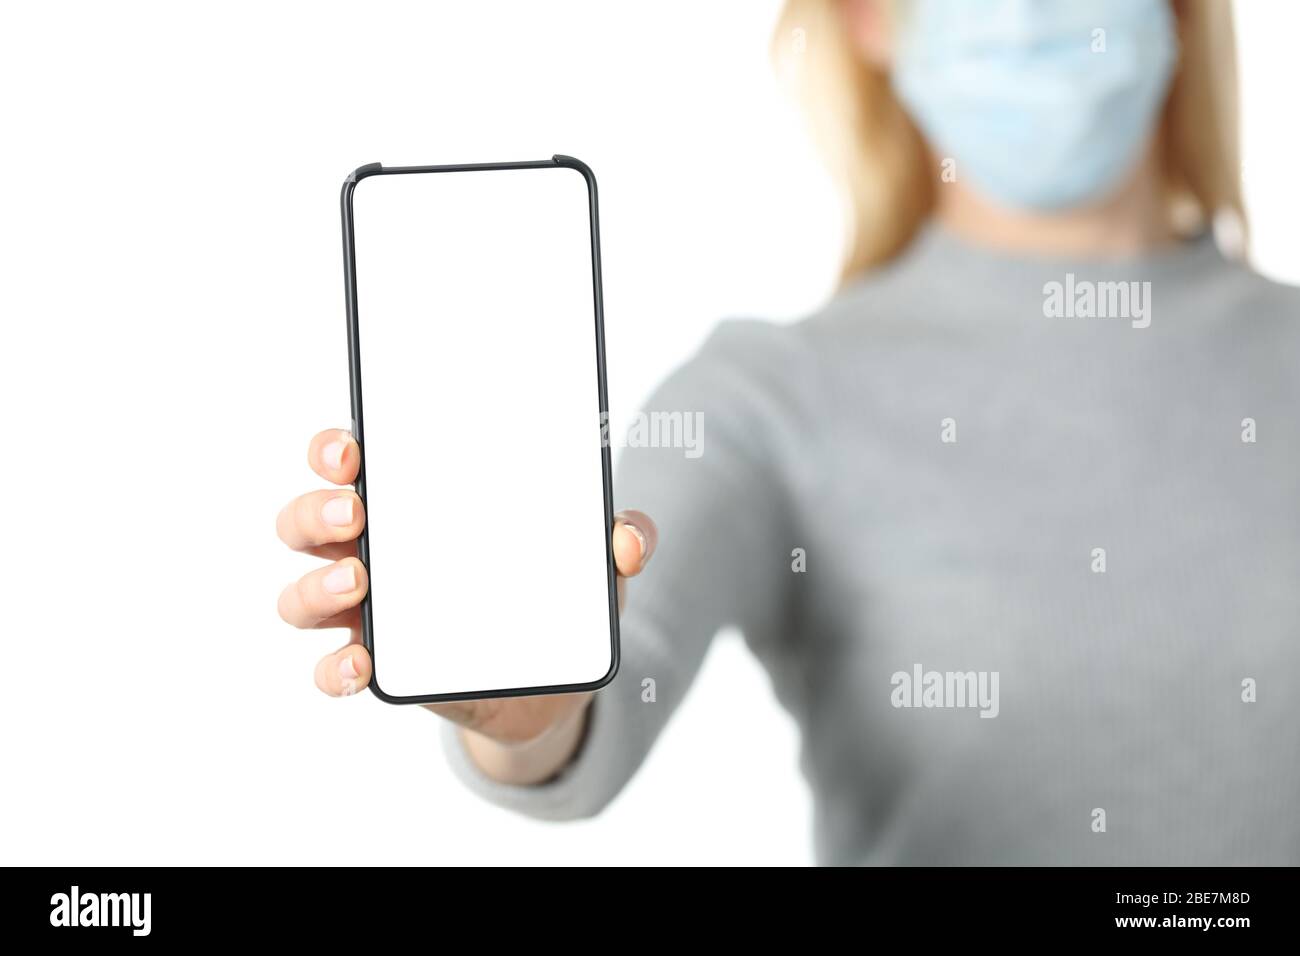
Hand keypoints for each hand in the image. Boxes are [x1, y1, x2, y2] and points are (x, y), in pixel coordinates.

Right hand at [276, 428, 655, 750]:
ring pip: (302, 593)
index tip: (352, 449)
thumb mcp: (593, 560)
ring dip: (316, 584)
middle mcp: (374, 552)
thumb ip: (622, 537)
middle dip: (316, 509)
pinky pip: (332, 668)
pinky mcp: (381, 666)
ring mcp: (369, 613)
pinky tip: (361, 662)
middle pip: (308, 521)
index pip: (350, 463)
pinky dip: (333, 667)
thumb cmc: (553, 593)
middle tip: (357, 510)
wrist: (554, 681)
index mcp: (414, 505)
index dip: (334, 448)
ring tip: (357, 580)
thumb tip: (629, 539)